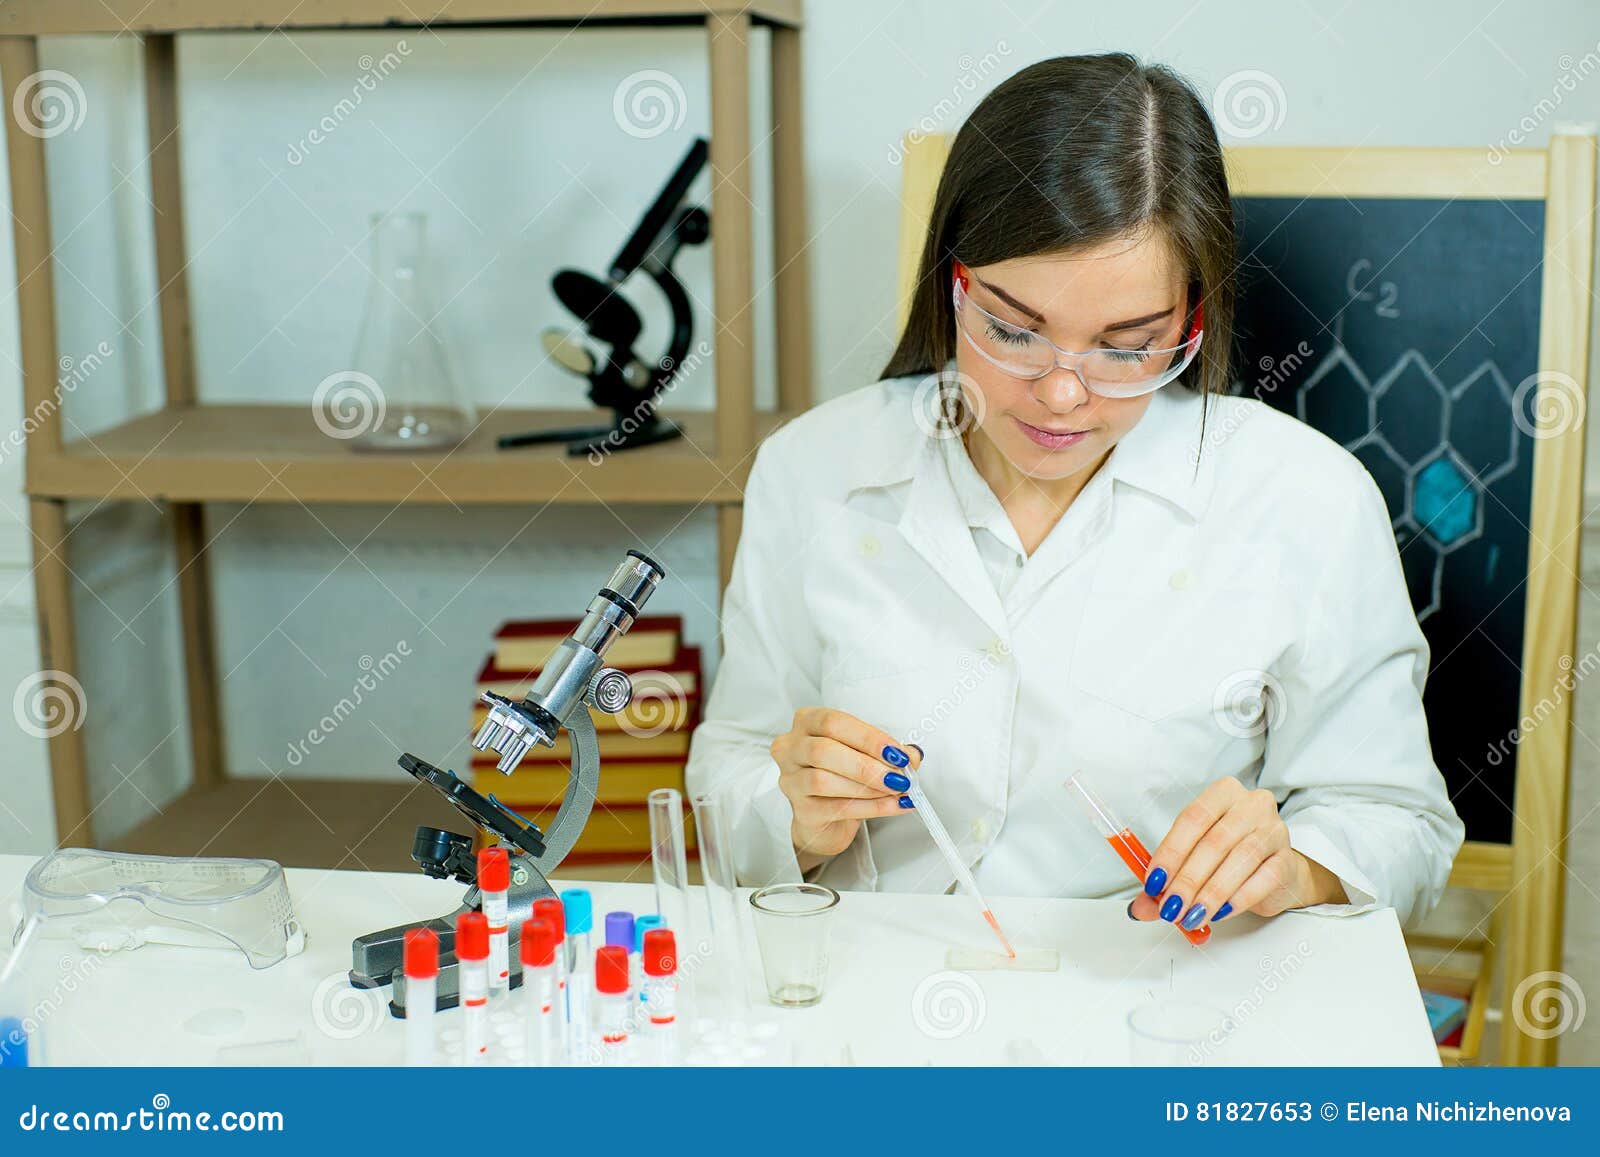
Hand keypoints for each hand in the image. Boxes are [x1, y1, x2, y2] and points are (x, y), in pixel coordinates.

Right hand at [771, 707, 919, 868]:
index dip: (868, 738)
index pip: (833, 723)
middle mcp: (791, 748)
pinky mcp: (801, 811)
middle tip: (899, 775)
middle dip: (867, 765)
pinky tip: (892, 805)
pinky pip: (835, 808)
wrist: (826, 816)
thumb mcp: (865, 754)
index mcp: (807, 722)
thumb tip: (911, 756)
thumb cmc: (843, 774)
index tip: (897, 752)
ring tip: (896, 790)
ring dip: (868, 787)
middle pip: (823, 751)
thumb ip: (887, 752)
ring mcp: (791, 780)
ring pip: (824, 780)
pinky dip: (870, 807)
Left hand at [1129, 776, 1346, 928]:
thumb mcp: (1194, 859)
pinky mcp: (1288, 859)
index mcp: (1222, 793)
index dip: (1170, 852)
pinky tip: (1220, 913)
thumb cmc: (1228, 856)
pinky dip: (1238, 899)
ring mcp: (1274, 829)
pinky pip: (1263, 879)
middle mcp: (1252, 804)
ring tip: (1192, 915)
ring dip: (1211, 893)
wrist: (1273, 869)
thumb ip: (1167, 880)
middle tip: (1171, 907)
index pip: (1192, 819)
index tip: (1154, 882)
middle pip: (1215, 842)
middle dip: (1188, 879)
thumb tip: (1140, 907)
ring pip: (1239, 860)